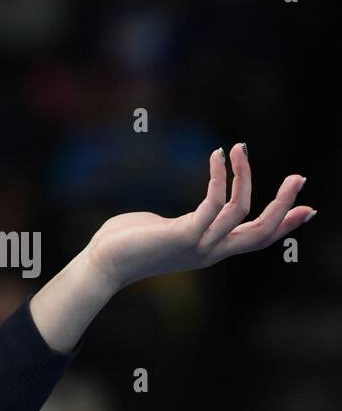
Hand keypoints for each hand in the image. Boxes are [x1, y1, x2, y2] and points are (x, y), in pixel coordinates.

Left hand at [84, 143, 313, 292]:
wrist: (103, 262)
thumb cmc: (128, 243)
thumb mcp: (170, 231)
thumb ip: (190, 222)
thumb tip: (199, 213)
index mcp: (211, 249)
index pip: (258, 239)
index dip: (285, 225)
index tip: (308, 210)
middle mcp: (212, 250)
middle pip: (263, 231)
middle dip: (284, 204)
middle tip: (299, 178)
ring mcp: (200, 244)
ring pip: (242, 212)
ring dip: (247, 176)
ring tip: (241, 147)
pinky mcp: (184, 234)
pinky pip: (213, 202)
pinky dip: (219, 176)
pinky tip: (218, 155)